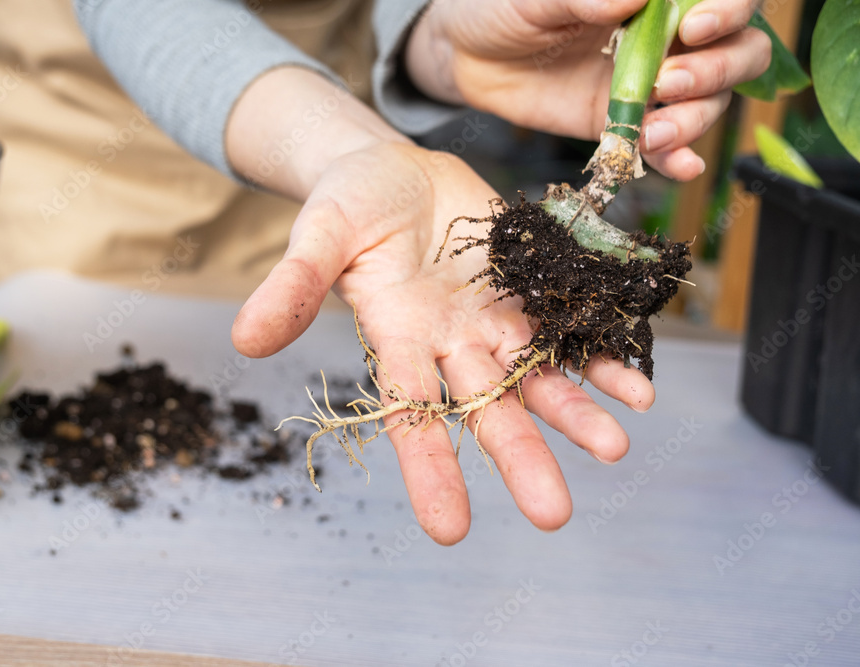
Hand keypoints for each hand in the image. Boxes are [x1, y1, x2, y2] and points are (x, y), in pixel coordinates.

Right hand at [231, 140, 654, 543]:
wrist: (396, 169)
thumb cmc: (348, 204)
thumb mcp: (316, 235)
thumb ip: (291, 286)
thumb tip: (243, 339)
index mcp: (396, 339)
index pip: (410, 414)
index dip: (430, 468)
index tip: (450, 529)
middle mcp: (449, 344)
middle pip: (488, 408)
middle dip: (521, 456)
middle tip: (554, 513)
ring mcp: (492, 319)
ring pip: (538, 376)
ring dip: (575, 411)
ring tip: (615, 446)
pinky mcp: (527, 288)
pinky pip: (569, 328)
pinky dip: (601, 356)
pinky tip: (636, 385)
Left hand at [406, 0, 770, 179]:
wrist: (468, 54)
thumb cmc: (506, 6)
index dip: (730, 9)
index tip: (694, 26)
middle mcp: (669, 37)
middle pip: (738, 52)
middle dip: (718, 70)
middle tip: (673, 80)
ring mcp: (651, 84)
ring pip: (709, 102)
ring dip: (695, 119)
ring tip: (655, 131)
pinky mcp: (624, 124)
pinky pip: (666, 144)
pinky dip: (680, 157)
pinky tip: (682, 166)